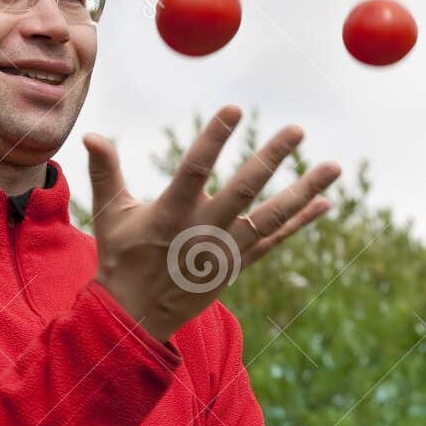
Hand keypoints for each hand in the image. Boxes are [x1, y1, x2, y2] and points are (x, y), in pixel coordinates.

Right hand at [83, 105, 339, 344]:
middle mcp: (202, 232)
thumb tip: (91, 133)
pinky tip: (324, 203)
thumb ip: (106, 171)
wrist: (136, 317)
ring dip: (304, 191)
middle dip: (271, 158)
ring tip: (334, 167)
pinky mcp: (237, 266)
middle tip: (297, 129)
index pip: (195, 169)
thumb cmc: (121, 257)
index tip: (234, 108)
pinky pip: (274, 240)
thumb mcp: (110, 213)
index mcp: (169, 215)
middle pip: (243, 190)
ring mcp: (224, 251)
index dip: (214, 138)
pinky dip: (300, 222)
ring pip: (271, 217)